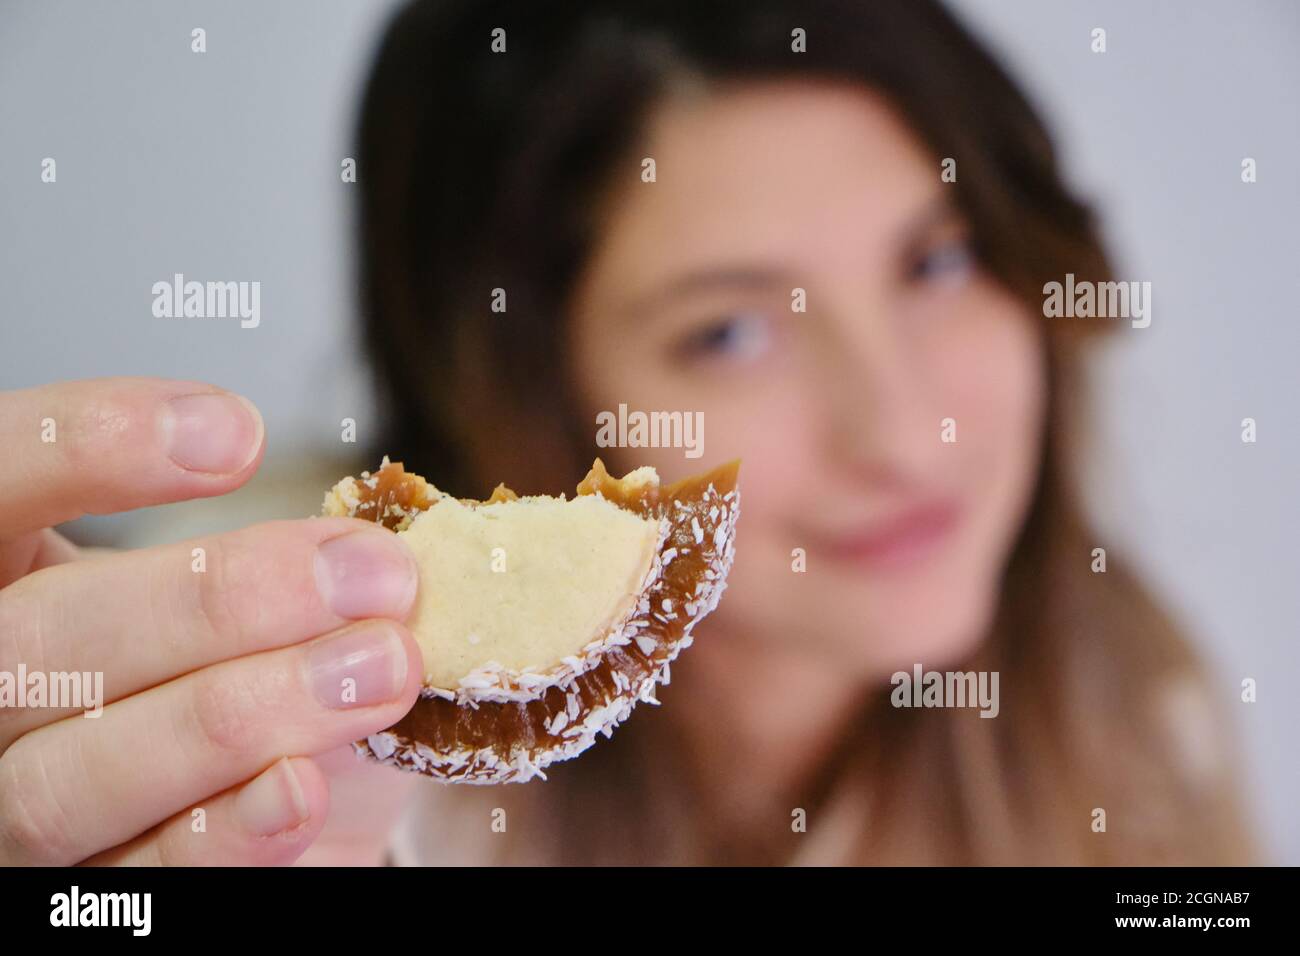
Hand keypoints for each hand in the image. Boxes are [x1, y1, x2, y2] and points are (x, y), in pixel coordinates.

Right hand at [0, 377, 424, 864]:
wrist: (195, 782)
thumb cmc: (200, 654)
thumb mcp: (198, 585)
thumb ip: (258, 561)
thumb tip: (378, 552)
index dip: (89, 447)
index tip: (241, 433)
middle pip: (41, 644)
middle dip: (218, 601)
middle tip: (375, 576)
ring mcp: (2, 805)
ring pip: (72, 775)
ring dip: (241, 717)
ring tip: (382, 670)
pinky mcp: (59, 893)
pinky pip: (128, 881)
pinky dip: (219, 836)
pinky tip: (304, 790)